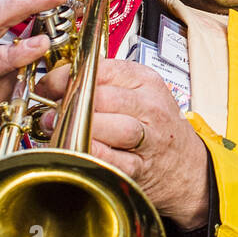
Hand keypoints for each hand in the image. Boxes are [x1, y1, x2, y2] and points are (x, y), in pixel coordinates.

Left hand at [37, 59, 210, 229]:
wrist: (189, 166)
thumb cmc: (158, 128)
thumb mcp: (139, 94)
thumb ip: (104, 86)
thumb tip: (56, 87)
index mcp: (146, 81)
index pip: (101, 69)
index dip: (66, 77)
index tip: (48, 87)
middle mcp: (150, 106)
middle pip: (101, 98)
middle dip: (68, 106)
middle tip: (50, 114)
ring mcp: (149, 138)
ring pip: (108, 127)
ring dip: (76, 130)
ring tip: (58, 132)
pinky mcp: (142, 167)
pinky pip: (110, 159)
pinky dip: (90, 155)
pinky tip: (76, 151)